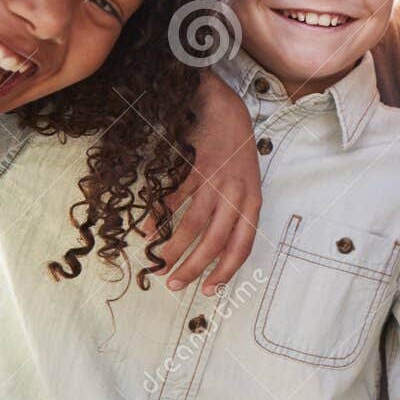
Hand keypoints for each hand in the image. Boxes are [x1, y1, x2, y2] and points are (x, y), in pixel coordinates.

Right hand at [142, 73, 260, 292]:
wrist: (227, 110)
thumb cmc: (236, 153)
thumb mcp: (244, 187)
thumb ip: (233, 215)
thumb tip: (212, 251)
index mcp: (252, 204)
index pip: (242, 246)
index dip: (225, 271)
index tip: (209, 289)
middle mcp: (237, 195)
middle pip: (214, 241)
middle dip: (192, 267)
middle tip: (173, 284)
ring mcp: (216, 181)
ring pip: (192, 224)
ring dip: (172, 247)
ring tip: (157, 263)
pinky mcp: (196, 167)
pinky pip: (175, 199)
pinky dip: (158, 217)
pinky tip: (147, 231)